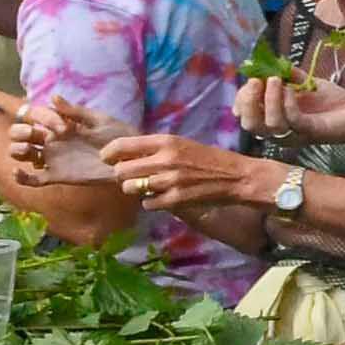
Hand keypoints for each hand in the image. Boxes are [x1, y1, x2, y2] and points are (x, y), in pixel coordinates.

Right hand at [7, 95, 130, 184]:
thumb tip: (54, 97)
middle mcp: (52, 140)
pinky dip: (21, 177)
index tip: (63, 127)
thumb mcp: (99, 120)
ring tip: (27, 150)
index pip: (35, 115)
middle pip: (20, 133)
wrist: (130, 159)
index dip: (42, 117)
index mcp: (59, 123)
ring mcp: (53, 158)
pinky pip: (34, 179)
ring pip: (22, 154)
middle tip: (34, 135)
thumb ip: (76, 111)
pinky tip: (17, 172)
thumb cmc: (118, 135)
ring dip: (17, 150)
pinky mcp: (57, 176)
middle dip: (20, 131)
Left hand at [102, 131, 268, 215]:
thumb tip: (125, 156)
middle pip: (121, 170)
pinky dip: (151, 202)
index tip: (107, 159)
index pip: (121, 146)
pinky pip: (147, 203)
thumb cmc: (208, 158)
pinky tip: (163, 197)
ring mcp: (170, 181)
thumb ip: (155, 149)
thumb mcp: (182, 145)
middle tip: (132, 176)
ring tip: (148, 187)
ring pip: (131, 188)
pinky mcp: (176, 200)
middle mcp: (165, 159)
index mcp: (166, 141)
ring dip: (136, 189)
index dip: (108, 154)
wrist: (236, 177)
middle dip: (122, 175)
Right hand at [237, 75, 344, 149]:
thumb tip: (268, 62)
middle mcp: (280, 130)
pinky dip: (287, 103)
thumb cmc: (331, 101)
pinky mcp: (311, 132)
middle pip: (250, 125)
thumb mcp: (304, 83)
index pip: (245, 114)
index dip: (242, 97)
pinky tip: (292, 89)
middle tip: (257, 81)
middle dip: (248, 102)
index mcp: (273, 118)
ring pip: (268, 126)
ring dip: (269, 100)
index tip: (251, 79)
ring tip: (276, 80)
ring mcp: (294, 133)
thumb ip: (286, 75)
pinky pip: (292, 121)